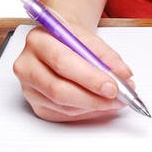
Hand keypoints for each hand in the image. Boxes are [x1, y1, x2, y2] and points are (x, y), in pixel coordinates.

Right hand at [13, 22, 133, 121]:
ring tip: (116, 101)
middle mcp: (27, 65)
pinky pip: (63, 114)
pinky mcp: (35, 104)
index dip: (89, 77)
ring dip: (94, 106)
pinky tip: (101, 105)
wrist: (57, 41)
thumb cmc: (70, 38)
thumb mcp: (88, 37)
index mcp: (38, 40)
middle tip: (118, 97)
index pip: (63, 62)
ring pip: (63, 105)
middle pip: (59, 89)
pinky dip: (86, 112)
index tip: (112, 86)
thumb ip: (106, 55)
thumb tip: (123, 74)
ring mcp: (29, 88)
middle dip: (93, 97)